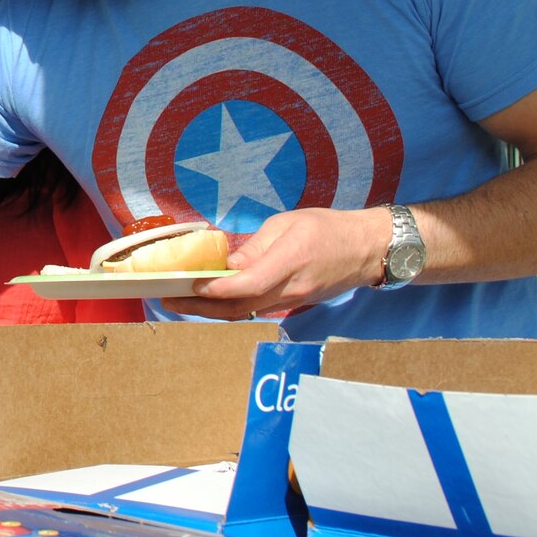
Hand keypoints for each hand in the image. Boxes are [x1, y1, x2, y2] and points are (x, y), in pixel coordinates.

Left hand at [164, 207, 388, 319]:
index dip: (216, 289)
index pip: (247, 285)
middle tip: (168, 300)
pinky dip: (231, 307)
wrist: (368, 250)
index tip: (190, 285)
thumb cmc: (328, 229)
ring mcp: (293, 300)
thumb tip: (229, 266)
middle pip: (240, 308)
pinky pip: (257, 309)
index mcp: (289, 261)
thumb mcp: (289, 223)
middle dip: (200, 307)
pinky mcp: (294, 303)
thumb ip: (257, 246)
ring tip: (181, 302)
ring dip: (211, 311)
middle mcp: (291, 288)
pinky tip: (210, 300)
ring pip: (246, 312)